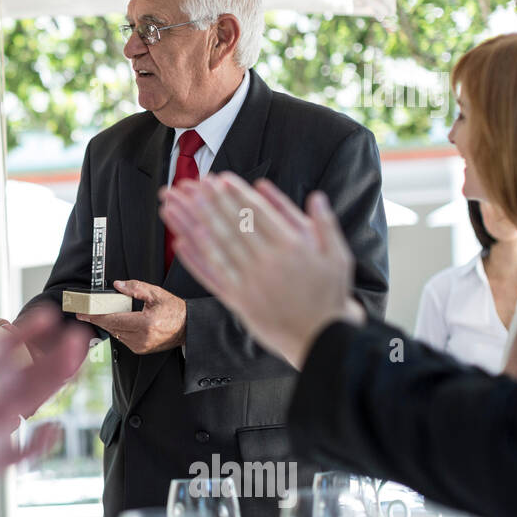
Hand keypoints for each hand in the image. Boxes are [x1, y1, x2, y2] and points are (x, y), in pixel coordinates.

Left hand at [75, 279, 184, 353]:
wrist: (188, 327)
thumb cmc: (174, 310)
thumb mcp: (156, 294)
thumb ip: (136, 288)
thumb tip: (118, 285)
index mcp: (146, 323)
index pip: (114, 319)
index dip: (96, 316)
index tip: (83, 313)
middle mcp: (142, 338)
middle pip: (112, 328)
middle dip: (98, 319)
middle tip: (85, 312)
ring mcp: (141, 346)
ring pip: (116, 334)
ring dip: (108, 324)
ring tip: (102, 314)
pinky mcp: (141, 350)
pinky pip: (123, 339)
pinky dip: (118, 330)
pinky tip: (118, 322)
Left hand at [160, 172, 362, 367]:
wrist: (323, 338)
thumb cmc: (330, 295)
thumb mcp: (338, 255)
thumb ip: (325, 224)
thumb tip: (316, 196)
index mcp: (291, 247)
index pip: (257, 213)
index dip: (236, 194)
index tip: (220, 179)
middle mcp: (266, 262)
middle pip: (232, 225)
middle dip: (210, 202)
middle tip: (191, 184)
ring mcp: (249, 283)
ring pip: (217, 246)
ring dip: (194, 223)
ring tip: (179, 205)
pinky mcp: (238, 302)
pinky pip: (212, 277)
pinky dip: (195, 259)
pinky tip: (180, 242)